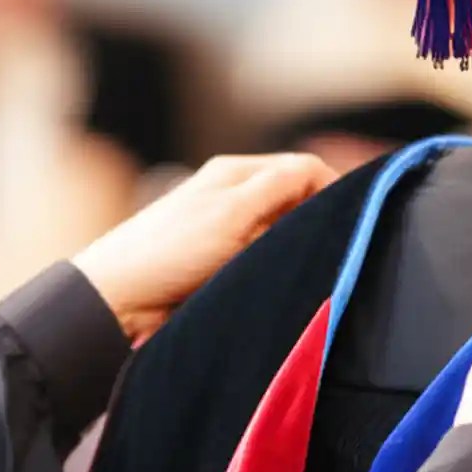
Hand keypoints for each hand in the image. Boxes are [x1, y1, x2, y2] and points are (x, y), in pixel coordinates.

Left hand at [73, 154, 337, 339]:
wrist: (118, 302)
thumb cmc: (169, 252)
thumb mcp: (232, 211)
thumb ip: (279, 187)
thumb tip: (322, 171)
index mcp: (236, 173)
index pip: (305, 169)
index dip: (333, 190)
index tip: (353, 222)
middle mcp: (235, 197)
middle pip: (298, 200)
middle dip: (317, 222)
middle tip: (329, 251)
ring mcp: (230, 232)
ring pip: (285, 233)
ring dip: (296, 249)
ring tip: (299, 270)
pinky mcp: (225, 264)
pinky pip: (267, 260)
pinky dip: (278, 269)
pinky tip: (277, 283)